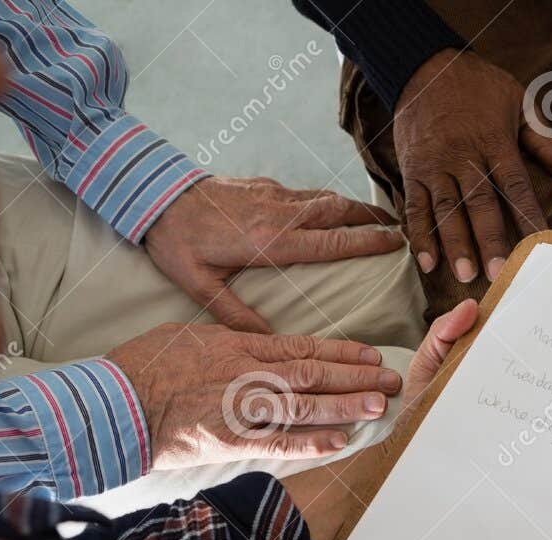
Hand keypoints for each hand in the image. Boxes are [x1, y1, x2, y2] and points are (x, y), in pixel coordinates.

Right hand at [106, 324, 400, 469]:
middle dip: (356, 376)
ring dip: (345, 405)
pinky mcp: (229, 439)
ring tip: (379, 406)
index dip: (341, 351)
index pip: (301, 346)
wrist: (112, 400)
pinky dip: (310, 442)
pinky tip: (340, 441)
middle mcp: (246, 372)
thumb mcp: (188, 336)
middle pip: (312, 372)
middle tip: (391, 379)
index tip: (370, 354)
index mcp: (237, 345)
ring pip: (304, 403)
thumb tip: (252, 339)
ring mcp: (239, 406)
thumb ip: (226, 339)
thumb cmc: (143, 366)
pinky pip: (278, 442)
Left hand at [142, 177, 402, 332]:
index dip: (368, 241)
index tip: (396, 243)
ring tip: (376, 218)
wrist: (152, 194)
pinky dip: (327, 200)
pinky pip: (305, 192)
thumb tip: (269, 342)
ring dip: (354, 207)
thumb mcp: (201, 285)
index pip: (332, 241)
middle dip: (372, 219)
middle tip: (399, 228)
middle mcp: (279, 214)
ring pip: (325, 197)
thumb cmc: (176, 241)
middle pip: (339, 212)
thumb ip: (236, 314)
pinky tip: (331, 209)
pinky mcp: (262, 185)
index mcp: (271, 242)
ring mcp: (272, 195)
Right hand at [393, 49, 551, 283]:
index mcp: (494, 142)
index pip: (515, 186)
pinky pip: (415, 206)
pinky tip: (427, 262)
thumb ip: (547, 142)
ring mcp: (434, 165)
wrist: (423, 64)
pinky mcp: (412, 169)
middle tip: (498, 272)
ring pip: (445, 210)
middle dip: (489, 240)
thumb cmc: (478, 86)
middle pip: (479, 204)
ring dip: (454, 245)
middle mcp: (463, 156)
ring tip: (464, 275)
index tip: (539, 244)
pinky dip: (420, 235)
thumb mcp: (519, 103)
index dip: (528, 216)